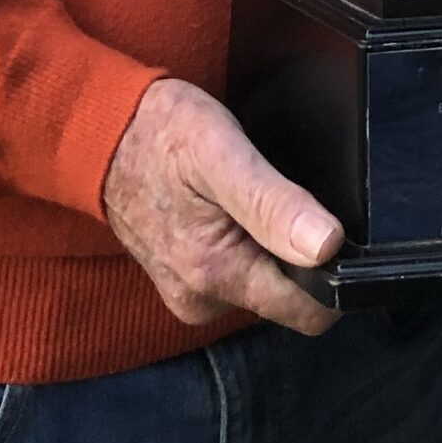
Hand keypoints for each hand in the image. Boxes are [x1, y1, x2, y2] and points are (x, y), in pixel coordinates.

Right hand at [102, 78, 341, 334]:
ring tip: (254, 196)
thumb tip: (328, 246)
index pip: (310, 310)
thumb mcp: (223, 153)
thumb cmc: (161, 133)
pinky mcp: (185, 280)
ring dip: (273, 246)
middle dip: (301, 255)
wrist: (102, 131)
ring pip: (266, 283)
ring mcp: (191, 293)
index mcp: (217, 275)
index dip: (338, 274)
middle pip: (290, 297)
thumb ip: (274, 204)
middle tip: (284, 194)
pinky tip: (235, 208)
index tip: (339, 229)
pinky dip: (248, 244)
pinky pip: (239, 271)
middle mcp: (203, 299)